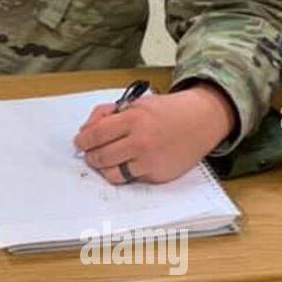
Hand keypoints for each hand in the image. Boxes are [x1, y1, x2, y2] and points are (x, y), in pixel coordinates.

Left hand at [73, 84, 236, 184]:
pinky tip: (126, 163)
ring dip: (103, 167)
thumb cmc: (166, 111)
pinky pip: (130, 179)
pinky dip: (123, 173)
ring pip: (111, 173)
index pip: (95, 135)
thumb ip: (107, 114)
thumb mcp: (135, 103)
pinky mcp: (157, 175)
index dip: (82, 140)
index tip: (80, 142)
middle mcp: (141, 141)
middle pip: (100, 157)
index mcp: (133, 119)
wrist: (201, 121)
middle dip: (90, 155)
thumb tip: (85, 131)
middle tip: (90, 152)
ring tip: (106, 159)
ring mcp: (149, 161)